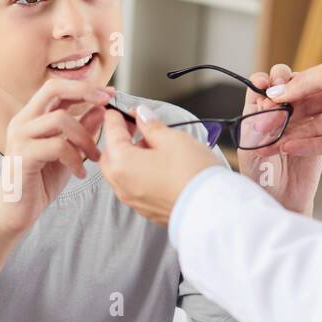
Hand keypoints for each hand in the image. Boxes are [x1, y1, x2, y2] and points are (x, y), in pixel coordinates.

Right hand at [0, 78, 114, 235]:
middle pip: (53, 89)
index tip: (108, 93)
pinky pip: (57, 146)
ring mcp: (19, 137)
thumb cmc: (40, 182)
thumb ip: (82, 130)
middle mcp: (22, 121)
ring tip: (95, 157)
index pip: (57, 87)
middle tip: (106, 105)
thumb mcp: (68, 152)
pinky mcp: (22, 156)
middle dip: (84, 92)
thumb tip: (100, 109)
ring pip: (60, 119)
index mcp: (31, 117)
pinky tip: (80, 173)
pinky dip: (75, 159)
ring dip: (85, 137)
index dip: (84, 86)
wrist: (17, 212)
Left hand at [100, 104, 219, 226]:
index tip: (118, 111)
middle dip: (118, 140)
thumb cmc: (192, 173)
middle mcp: (122, 185)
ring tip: (151, 146)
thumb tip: (142, 116)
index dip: (115, 119)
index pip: (112, 134)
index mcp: (122, 164)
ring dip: (128, 158)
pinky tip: (155, 166)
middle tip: (134, 127)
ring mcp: (133, 200)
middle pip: (110, 157)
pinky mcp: (146, 209)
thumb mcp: (173, 139)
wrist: (210, 207)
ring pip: (120, 174)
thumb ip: (151, 126)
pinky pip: (133, 187)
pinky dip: (137, 174)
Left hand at [237, 64, 321, 215]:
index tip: (264, 83)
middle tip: (283, 83)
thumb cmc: (259, 177)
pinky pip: (321, 115)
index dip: (262, 81)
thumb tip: (269, 107)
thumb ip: (258, 128)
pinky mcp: (320, 131)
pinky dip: (320, 107)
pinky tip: (320, 106)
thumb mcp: (251, 150)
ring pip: (304, 94)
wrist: (281, 200)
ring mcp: (301, 120)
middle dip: (283, 78)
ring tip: (302, 91)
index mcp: (257, 114)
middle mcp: (279, 113)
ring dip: (304, 89)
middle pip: (284, 85)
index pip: (259, 88)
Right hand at [267, 51, 321, 156]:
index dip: (282, 98)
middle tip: (260, 128)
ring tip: (269, 141)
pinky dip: (307, 146)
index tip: (261, 105)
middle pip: (305, 112)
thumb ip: (303, 85)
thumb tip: (275, 93)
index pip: (301, 90)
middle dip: (283, 120)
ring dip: (291, 136)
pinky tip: (288, 146)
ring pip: (313, 130)